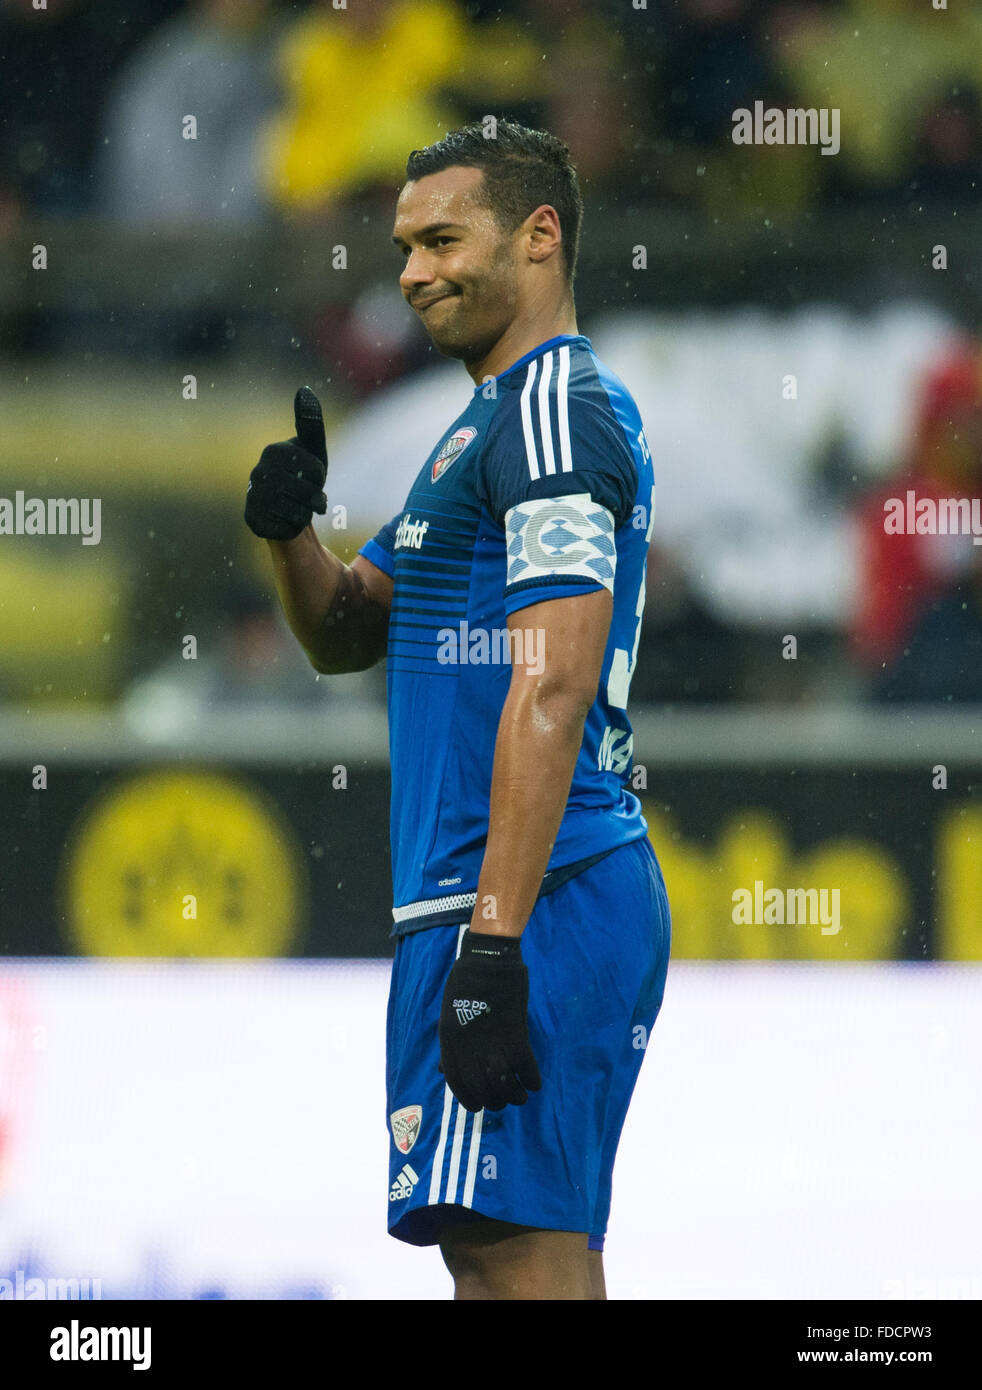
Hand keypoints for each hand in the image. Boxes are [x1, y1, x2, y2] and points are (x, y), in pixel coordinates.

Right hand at [245, 386, 327, 540]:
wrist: (287, 507)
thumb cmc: (303, 474)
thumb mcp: (313, 448)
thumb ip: (311, 422)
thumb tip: (304, 390)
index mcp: (274, 452)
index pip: (315, 471)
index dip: (320, 478)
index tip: (312, 476)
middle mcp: (258, 473)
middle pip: (307, 493)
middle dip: (316, 499)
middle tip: (311, 497)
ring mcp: (253, 498)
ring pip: (298, 513)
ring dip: (306, 514)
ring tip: (299, 507)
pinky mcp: (253, 521)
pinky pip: (286, 529)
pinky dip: (293, 527)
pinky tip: (286, 520)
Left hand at [438, 931, 541, 1112]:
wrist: (488, 959)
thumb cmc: (465, 984)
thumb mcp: (447, 1015)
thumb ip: (448, 1045)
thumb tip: (443, 1070)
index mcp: (449, 1040)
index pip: (456, 1082)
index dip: (468, 1099)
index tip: (479, 1106)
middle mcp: (468, 1046)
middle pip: (481, 1088)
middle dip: (493, 1102)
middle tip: (503, 1102)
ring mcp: (491, 1040)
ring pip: (503, 1083)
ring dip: (514, 1096)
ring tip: (521, 1096)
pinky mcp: (514, 1032)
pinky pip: (525, 1067)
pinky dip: (532, 1079)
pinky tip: (534, 1082)